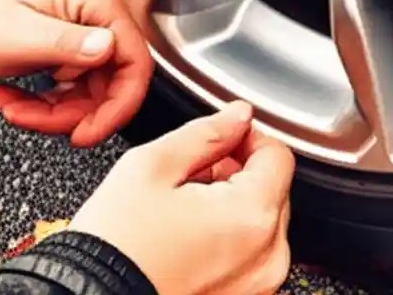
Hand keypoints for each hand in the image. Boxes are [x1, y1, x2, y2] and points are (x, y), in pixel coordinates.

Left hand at [0, 0, 153, 146]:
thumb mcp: (17, 33)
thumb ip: (66, 42)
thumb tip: (108, 48)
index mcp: (99, 4)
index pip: (134, 61)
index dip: (119, 104)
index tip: (91, 131)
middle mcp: (101, 20)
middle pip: (114, 85)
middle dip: (74, 113)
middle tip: (38, 122)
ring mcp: (89, 39)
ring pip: (93, 96)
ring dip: (52, 113)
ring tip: (12, 108)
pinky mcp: (76, 57)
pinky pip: (75, 94)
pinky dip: (45, 106)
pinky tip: (13, 99)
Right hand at [70, 102, 294, 294]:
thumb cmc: (114, 247)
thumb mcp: (152, 167)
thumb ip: (206, 133)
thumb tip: (238, 115)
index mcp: (253, 216)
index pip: (278, 155)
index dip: (247, 137)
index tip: (221, 138)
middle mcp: (267, 256)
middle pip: (272, 190)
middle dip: (237, 174)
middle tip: (190, 178)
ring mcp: (258, 284)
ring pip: (261, 224)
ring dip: (232, 207)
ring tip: (183, 212)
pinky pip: (250, 258)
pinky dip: (229, 242)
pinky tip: (188, 240)